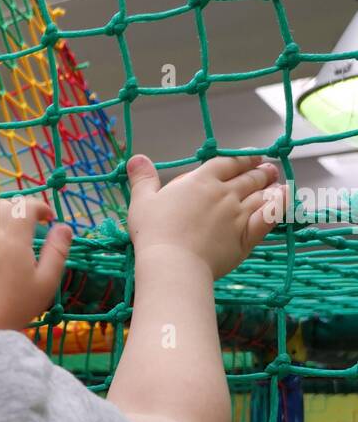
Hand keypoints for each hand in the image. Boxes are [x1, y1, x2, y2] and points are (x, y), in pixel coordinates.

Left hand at [0, 197, 72, 330]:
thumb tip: (64, 227)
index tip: (48, 217)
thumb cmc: (16, 306)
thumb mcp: (46, 282)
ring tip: (13, 230)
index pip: (26, 206)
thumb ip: (57, 252)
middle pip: (6, 205)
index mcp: (14, 238)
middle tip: (31, 223)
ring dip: (3, 214)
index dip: (40, 207)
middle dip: (21, 209)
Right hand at [125, 153, 285, 280]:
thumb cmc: (154, 234)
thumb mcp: (142, 202)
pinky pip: (269, 216)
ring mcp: (238, 215)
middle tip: (269, 168)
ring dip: (271, 186)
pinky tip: (286, 198)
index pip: (227, 162)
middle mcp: (224, 194)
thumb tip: (136, 158)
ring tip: (277, 182)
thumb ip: (143, 179)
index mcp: (200, 181)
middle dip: (260, 170)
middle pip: (248, 177)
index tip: (251, 157)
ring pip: (261, 194)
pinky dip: (280, 205)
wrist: (173, 264)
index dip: (241, 158)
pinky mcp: (246, 236)